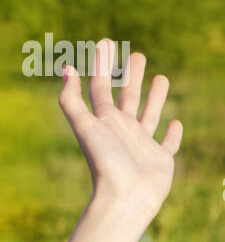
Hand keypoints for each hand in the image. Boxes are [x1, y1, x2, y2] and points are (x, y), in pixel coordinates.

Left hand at [58, 38, 182, 226]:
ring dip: (154, 97)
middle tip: (136, 54)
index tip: (105, 42)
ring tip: (160, 77)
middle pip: (126, 97)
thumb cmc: (105, 164)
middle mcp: (122, 132)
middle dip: (130, 75)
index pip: (100, 87)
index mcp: (105, 123)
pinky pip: (168, 144)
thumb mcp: (85, 127)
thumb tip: (66, 68)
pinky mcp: (160, 161)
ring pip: (149, 115)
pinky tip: (175, 122)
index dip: (101, 65)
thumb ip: (71, 100)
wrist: (123, 199)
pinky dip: (172, 134)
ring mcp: (142, 147)